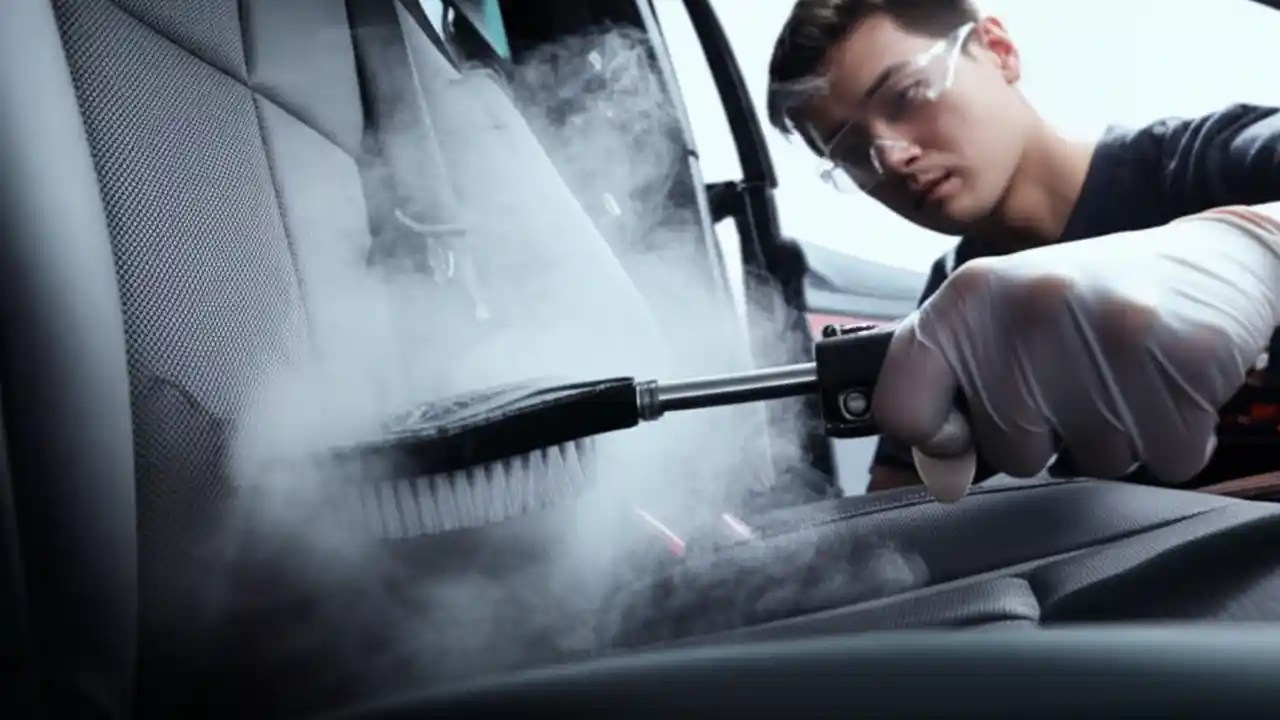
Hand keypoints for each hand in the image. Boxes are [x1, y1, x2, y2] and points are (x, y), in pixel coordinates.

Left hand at [874, 204, 1279, 502]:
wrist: (1205, 259)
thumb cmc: (1084, 303)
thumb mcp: (996, 324)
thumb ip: (949, 391)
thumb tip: (943, 477)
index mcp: (968, 297)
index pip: (902, 404)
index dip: (932, 437)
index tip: (962, 428)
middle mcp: (1030, 306)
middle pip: (1011, 452)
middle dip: (1046, 436)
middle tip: (1074, 381)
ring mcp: (1109, 328)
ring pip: (1091, 460)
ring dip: (1112, 437)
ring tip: (1121, 377)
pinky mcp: (1182, 354)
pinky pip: (1164, 459)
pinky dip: (1172, 439)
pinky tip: (1164, 387)